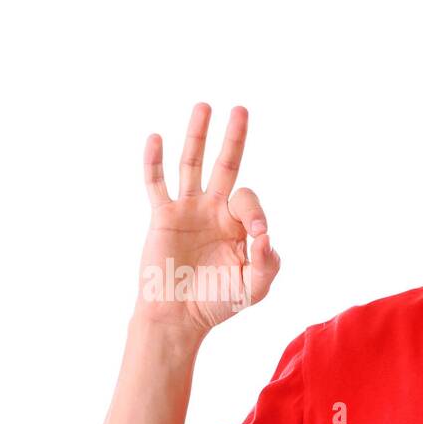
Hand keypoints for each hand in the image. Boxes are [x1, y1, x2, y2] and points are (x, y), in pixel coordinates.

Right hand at [136, 102, 278, 332]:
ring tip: (204, 106)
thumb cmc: (217, 303)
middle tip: (241, 110)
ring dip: (198, 136)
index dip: (256, 212)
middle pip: (226, 166)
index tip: (256, 234)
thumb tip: (265, 236)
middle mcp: (214, 212)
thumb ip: (268, 263)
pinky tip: (156, 138)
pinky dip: (155, 162)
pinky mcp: (162, 216)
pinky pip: (157, 183)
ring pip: (192, 165)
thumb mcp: (254, 288)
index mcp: (239, 226)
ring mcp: (187, 210)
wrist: (179, 316)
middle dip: (234, 139)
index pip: (250, 202)